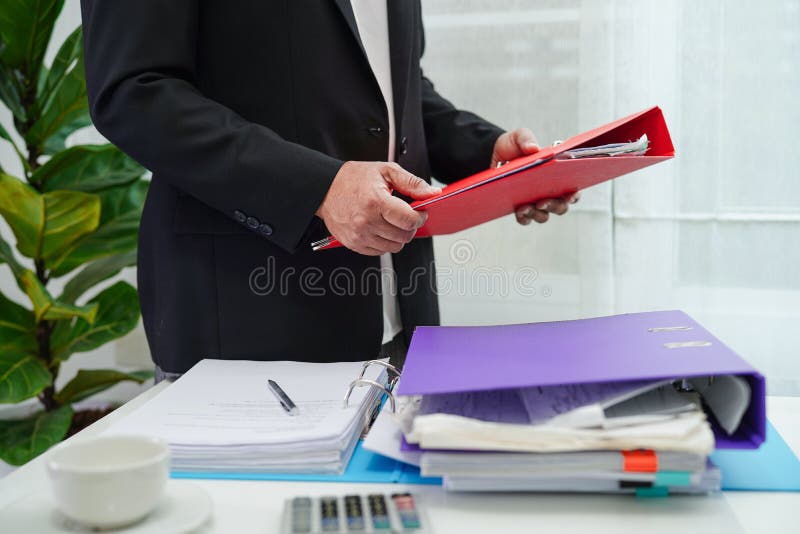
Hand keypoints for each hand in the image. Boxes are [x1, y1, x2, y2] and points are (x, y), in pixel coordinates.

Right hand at [317, 161, 440, 254]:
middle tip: (406, 216)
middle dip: (410, 227)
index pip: (409, 220)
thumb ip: (412, 183)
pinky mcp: (354, 244)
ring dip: (398, 237)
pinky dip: (384, 243)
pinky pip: (379, 252)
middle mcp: (367, 221)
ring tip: (391, 222)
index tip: (420, 212)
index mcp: (376, 202)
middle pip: (404, 236)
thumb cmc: (353, 178)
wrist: (325, 189)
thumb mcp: (385, 171)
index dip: (420, 217)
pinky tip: (380, 228)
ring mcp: (359, 235)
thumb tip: (432, 193)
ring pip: (394, 247)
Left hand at [491, 128, 580, 224]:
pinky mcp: (519, 208)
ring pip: (543, 216)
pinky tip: (519, 211)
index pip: (572, 189)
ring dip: (537, 213)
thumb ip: (526, 139)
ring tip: (525, 207)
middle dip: (554, 206)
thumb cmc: (512, 146)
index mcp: (556, 175)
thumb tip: (533, 148)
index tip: (570, 195)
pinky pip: (525, 219)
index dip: (574, 195)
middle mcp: (548, 192)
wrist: (489, 155)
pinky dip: (524, 217)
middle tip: (542, 201)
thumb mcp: (518, 137)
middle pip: (560, 207)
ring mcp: (534, 202)